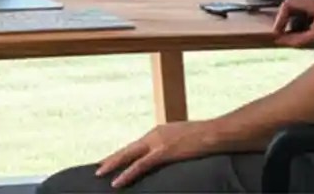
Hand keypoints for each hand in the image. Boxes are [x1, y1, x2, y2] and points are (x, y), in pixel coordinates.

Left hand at [96, 121, 218, 187]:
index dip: (122, 154)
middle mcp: (155, 135)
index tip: (110, 160)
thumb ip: (175, 146)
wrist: (216, 133)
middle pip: (128, 149)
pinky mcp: (164, 152)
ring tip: (100, 174)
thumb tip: (172, 155)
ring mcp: (158, 142)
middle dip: (112, 158)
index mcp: (160, 132)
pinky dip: (127, 174)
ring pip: (129, 155)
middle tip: (97, 167)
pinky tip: (117, 182)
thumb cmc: (206, 138)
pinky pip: (140, 165)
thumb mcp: (185, 140)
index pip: (136, 145)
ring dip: (113, 165)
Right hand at [272, 0, 313, 48]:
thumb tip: (281, 41)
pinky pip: (307, 18)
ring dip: (296, 27)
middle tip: (286, 38)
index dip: (280, 18)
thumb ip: (298, 39)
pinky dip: (304, 28)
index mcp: (313, 3)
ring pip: (299, 14)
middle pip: (292, 8)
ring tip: (300, 40)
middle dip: (287, 24)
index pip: (288, 4)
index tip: (278, 33)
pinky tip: (311, 38)